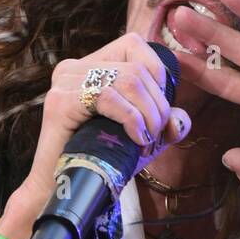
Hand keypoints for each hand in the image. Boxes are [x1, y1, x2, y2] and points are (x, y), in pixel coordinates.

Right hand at [6, 34, 192, 235]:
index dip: (158, 75)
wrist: (67, 193)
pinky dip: (132, 119)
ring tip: (146, 141)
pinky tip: (136, 140)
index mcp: (91, 66)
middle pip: (137, 67)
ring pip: (128, 79)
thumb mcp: (142, 138)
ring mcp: (64, 82)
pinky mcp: (60, 102)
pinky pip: (109, 96)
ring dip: (149, 114)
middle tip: (155, 137)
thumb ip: (164, 123)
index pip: (135, 45)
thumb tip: (179, 119)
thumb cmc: (102, 163)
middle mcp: (75, 68)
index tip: (158, 112)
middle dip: (158, 105)